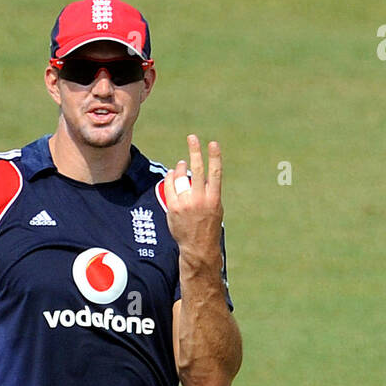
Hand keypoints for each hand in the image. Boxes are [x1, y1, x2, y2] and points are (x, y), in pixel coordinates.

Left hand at [163, 135, 223, 269]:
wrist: (198, 247)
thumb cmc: (208, 226)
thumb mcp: (216, 209)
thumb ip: (210, 191)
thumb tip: (201, 175)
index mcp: (214, 199)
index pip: (215, 173)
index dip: (214, 157)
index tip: (213, 143)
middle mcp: (200, 199)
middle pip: (196, 170)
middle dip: (195, 151)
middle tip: (192, 137)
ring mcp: (186, 204)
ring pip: (180, 177)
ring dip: (179, 167)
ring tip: (179, 164)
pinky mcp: (174, 208)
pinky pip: (170, 187)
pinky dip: (170, 178)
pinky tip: (171, 175)